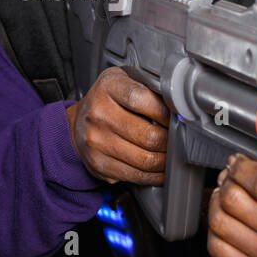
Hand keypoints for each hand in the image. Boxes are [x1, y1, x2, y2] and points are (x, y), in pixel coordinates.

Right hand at [65, 66, 168, 184]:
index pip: (141, 99)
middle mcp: (99, 114)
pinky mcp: (99, 163)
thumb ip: (147, 88)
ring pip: (145, 160)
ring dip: (165, 161)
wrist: (77, 124)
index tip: (175, 117)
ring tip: (172, 155)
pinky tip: (161, 170)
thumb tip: (179, 106)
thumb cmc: (107, 101)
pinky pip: (135, 175)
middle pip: (148, 135)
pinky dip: (154, 176)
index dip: (164, 112)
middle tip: (178, 140)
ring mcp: (97, 141)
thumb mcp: (123, 81)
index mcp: (108, 87)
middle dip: (170, 141)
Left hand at [206, 148, 256, 256]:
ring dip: (216, 204)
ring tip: (225, 197)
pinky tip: (225, 221)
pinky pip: (217, 250)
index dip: (240, 167)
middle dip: (226, 182)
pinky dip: (213, 232)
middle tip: (229, 178)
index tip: (238, 162)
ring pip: (220, 224)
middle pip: (234, 202)